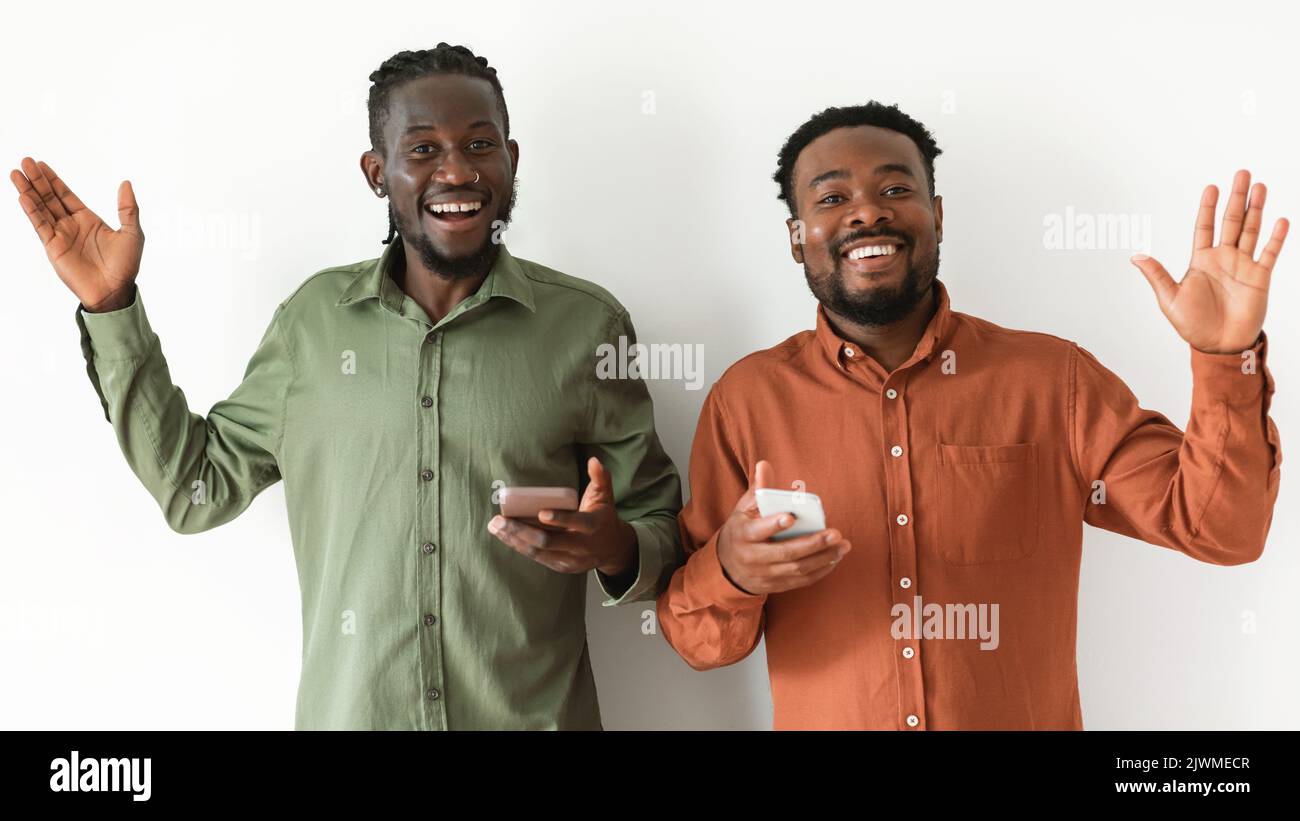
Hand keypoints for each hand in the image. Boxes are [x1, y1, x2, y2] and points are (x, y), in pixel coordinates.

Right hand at [10, 157, 143, 311]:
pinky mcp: (53, 248)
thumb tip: (126, 183)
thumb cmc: (126, 265)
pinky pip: (40, 225)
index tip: (41, 164)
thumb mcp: (132, 233)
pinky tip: (23, 196)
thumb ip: (128, 208)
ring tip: (16, 173)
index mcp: (89, 220)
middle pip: (50, 198)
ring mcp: (61, 236)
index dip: (53, 180)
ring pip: (41, 208)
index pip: (66, 195)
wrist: (114, 291)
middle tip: (25, 161)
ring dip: (28, 191)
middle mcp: (72, 225)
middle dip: (37, 180)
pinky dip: (32, 211)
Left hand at [487, 457, 637, 576]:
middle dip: (521, 531)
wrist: (612, 549)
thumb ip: (601, 477)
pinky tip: (504, 536)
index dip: (560, 519)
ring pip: (538, 552)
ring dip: (514, 539)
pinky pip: (537, 557)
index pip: (577, 523)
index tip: (541, 512)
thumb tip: (593, 460)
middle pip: (548, 541)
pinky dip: (519, 546)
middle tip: (499, 520)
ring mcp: (570, 560)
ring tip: (495, 527)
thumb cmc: (603, 516)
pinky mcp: (561, 566)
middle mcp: (581, 547)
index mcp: (593, 526)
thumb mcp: (605, 496)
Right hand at [716, 460, 849, 594]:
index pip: (758, 530)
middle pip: (785, 552)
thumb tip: (764, 465)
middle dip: (812, 544)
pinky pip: (801, 581)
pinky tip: (834, 558)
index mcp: (743, 534)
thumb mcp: (743, 509)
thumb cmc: (742, 529)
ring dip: (823, 558)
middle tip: (835, 533)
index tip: (791, 517)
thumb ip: (758, 489)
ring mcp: (765, 574)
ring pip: (797, 568)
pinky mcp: (775, 586)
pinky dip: (820, 570)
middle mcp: (753, 557)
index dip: (774, 524)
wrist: (727, 566)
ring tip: (843, 545)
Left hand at [1131, 169, 1287, 353]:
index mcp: (1200, 261)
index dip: (1208, 207)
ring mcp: (1243, 266)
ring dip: (1256, 209)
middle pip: (1232, 222)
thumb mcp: (1169, 299)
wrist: (1217, 345)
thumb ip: (1157, 275)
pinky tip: (1280, 220)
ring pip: (1251, 231)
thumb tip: (1135, 256)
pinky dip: (1275, 238)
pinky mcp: (1260, 278)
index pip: (1204, 227)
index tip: (1211, 187)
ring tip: (1260, 187)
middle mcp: (1223, 258)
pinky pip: (1269, 253)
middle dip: (1237, 198)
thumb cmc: (1192, 324)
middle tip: (1242, 174)